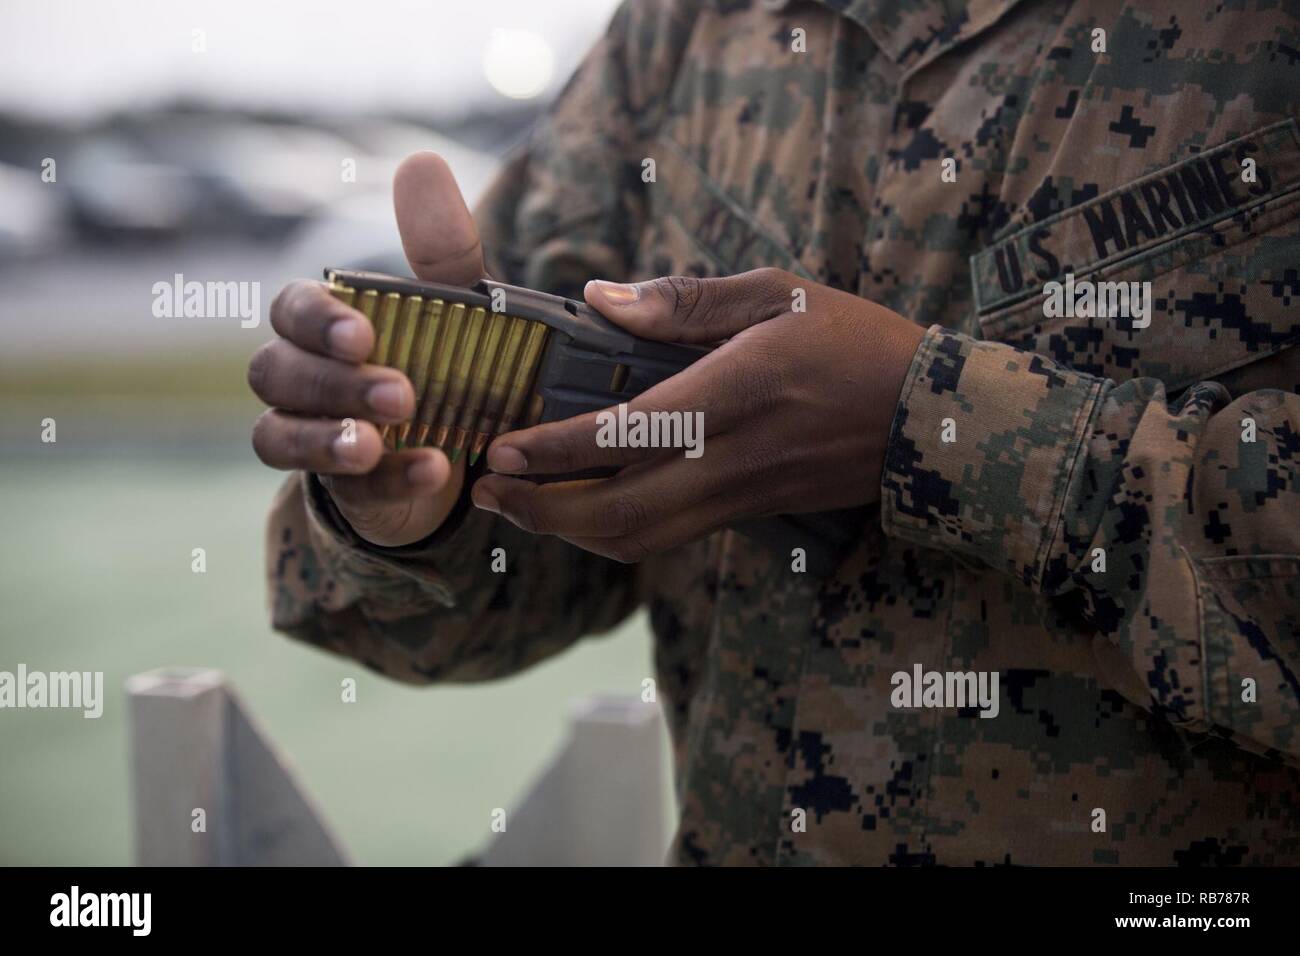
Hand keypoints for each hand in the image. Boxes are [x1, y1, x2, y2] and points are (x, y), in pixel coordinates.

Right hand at [248, 153, 482, 545]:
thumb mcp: (456, 309)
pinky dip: (385, 481)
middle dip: (332, 384)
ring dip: (328, 439)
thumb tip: (422, 161)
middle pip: (275, 373)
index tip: (364, 333)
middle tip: (400, 394)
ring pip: (277, 435)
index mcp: (324, 325)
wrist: (465, 444)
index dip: (317, 321)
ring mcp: (310, 435)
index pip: (291, 309)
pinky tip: (431, 472)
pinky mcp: (340, 489)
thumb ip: (441, 250)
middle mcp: (300, 377)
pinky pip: (339, 489)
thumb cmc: (445, 359)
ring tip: (376, 445)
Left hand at [470, 269, 926, 560]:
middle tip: (486, 492)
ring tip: (516, 508)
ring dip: (568, 531)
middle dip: (542, 511)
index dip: (553, 450)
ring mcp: (738, 496)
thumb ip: (684, 301)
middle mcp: (731, 458)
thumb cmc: (854, 342)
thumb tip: (601, 300)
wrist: (927, 420)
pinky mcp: (746, 515)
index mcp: (735, 392)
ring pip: (637, 537)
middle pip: (618, 512)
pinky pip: (663, 537)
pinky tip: (579, 509)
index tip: (499, 452)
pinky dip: (609, 531)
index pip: (626, 433)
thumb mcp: (777, 292)